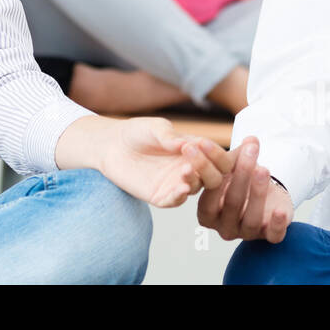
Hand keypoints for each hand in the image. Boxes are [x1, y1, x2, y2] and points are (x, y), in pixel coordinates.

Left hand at [96, 116, 232, 207]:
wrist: (111, 145)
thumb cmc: (137, 133)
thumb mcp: (156, 127)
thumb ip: (171, 135)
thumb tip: (187, 144)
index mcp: (194, 151)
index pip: (219, 158)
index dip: (217, 153)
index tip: (204, 144)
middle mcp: (189, 169)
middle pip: (214, 177)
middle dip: (208, 166)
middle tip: (192, 152)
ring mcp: (175, 183)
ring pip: (197, 189)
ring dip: (195, 179)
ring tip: (185, 168)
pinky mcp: (160, 195)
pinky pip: (176, 201)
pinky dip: (180, 196)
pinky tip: (181, 187)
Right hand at [196, 137, 294, 241]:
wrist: (259, 191)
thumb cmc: (236, 179)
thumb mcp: (230, 167)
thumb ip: (234, 155)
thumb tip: (252, 139)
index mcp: (207, 213)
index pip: (207, 196)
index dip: (207, 172)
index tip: (209, 150)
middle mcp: (224, 227)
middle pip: (231, 203)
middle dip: (242, 174)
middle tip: (249, 152)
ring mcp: (246, 233)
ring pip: (252, 218)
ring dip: (258, 192)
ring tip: (263, 169)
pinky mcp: (268, 235)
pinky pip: (273, 236)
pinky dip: (277, 224)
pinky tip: (280, 210)